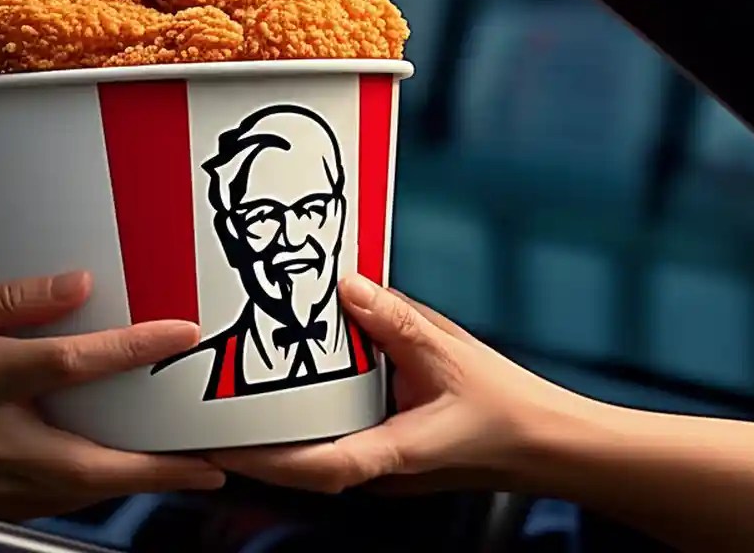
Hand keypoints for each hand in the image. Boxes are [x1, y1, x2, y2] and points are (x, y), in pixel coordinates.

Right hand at [0, 271, 225, 520]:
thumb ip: (5, 299)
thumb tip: (77, 284)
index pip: (69, 363)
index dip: (131, 348)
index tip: (180, 334)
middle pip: (92, 461)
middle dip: (159, 466)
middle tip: (213, 458)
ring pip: (85, 491)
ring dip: (142, 482)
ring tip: (193, 467)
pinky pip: (63, 499)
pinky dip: (104, 487)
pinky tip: (130, 470)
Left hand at [209, 275, 597, 494]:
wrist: (548, 441)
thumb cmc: (508, 409)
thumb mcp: (449, 353)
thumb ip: (394, 318)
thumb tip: (347, 285)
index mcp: (391, 454)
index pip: (313, 466)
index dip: (260, 458)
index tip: (215, 444)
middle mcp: (380, 468)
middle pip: (302, 466)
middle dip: (253, 447)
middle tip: (205, 421)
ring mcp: (384, 464)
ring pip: (319, 454)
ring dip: (279, 436)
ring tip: (234, 405)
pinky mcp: (391, 450)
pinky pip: (340, 438)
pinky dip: (312, 420)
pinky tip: (297, 395)